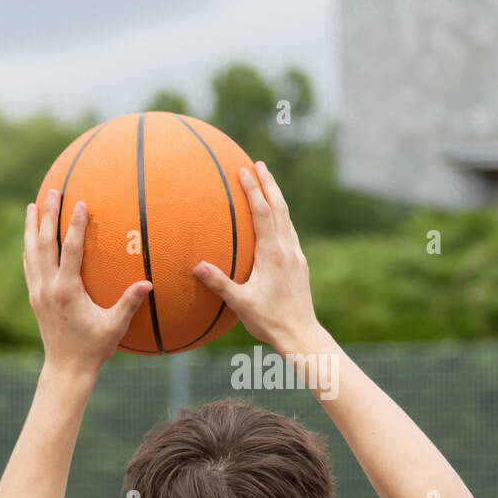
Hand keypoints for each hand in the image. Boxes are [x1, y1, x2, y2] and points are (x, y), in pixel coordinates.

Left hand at [23, 190, 151, 375]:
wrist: (66, 368)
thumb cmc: (94, 348)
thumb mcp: (115, 327)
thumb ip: (130, 303)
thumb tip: (148, 283)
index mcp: (67, 291)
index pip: (71, 249)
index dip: (76, 225)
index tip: (80, 203)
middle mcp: (48, 287)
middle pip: (44, 243)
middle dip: (48, 215)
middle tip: (52, 191)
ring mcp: (38, 292)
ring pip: (30, 251)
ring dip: (31, 227)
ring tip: (32, 205)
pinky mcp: (34, 298)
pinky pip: (28, 265)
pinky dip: (29, 247)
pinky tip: (30, 237)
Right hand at [192, 162, 318, 352]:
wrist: (301, 334)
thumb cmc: (269, 320)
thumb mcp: (240, 303)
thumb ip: (219, 283)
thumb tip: (196, 266)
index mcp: (272, 254)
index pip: (262, 213)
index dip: (253, 190)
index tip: (244, 170)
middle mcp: (287, 249)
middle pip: (279, 207)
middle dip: (269, 183)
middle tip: (259, 164)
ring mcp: (296, 256)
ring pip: (287, 218)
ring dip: (277, 198)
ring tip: (267, 184)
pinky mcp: (300, 265)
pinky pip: (289, 232)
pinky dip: (281, 217)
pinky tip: (276, 220)